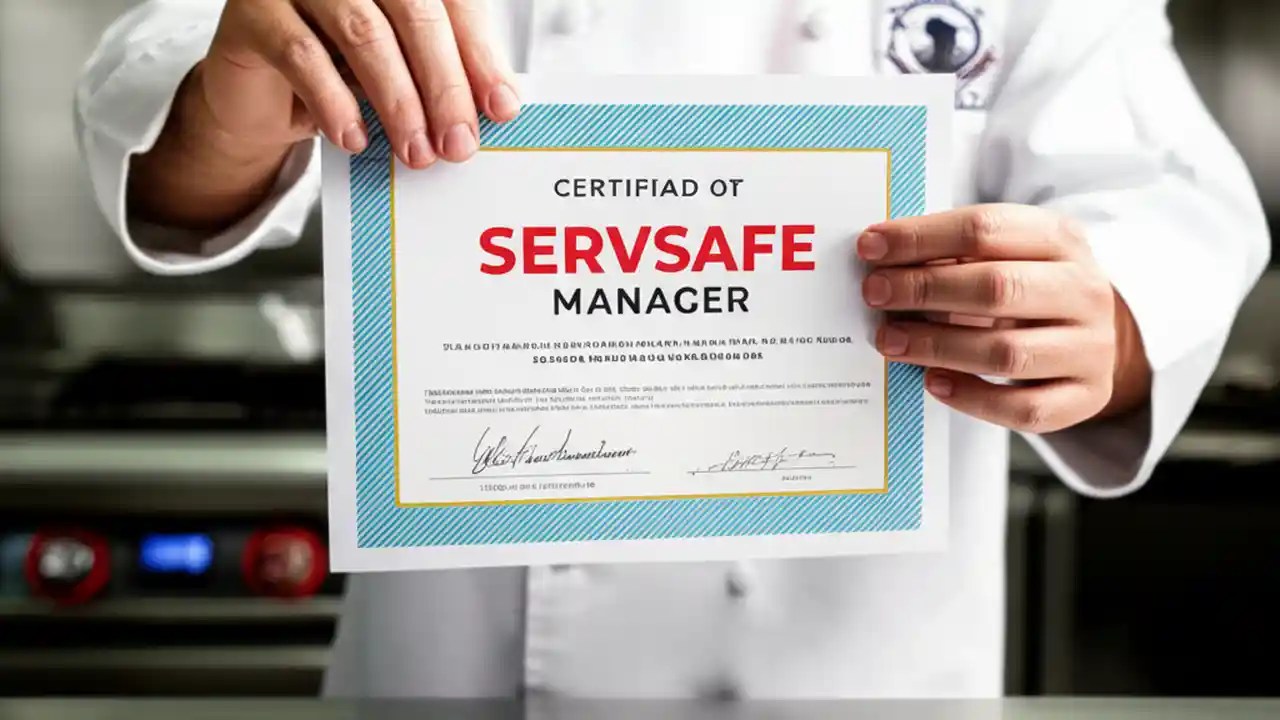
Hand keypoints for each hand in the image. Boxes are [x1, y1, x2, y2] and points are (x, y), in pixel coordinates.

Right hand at [131, 0, 517, 230]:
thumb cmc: (341, 75)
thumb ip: (444, 74)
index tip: (500, 107)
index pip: (452, 3)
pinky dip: (335, 102)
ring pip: (364, 34)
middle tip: (458, 141)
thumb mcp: (402, 73)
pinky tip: (354, 137)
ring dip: (398, 101)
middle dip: (444, 85)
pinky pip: (302, 54)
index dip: (479, 56)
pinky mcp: (255, 13)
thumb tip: (495, 104)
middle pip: (415, 13)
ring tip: (415, 149)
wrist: (264, 98)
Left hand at [858, 204, 1151, 433]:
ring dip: (937, 346)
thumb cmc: (1030, 288)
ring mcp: (1091, 347)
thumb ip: (955, 253)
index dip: (921, 237)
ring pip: (1006, 353)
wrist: (1096, 336)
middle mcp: (1084, 291)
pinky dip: (972, 398)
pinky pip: (1023, 408)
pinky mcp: (1086, 397)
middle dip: (924, 290)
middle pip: (997, 288)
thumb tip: (880, 256)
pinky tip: (933, 382)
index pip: (986, 229)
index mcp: (1061, 239)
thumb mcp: (1008, 254)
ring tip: (890, 341)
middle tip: (875, 294)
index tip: (870, 247)